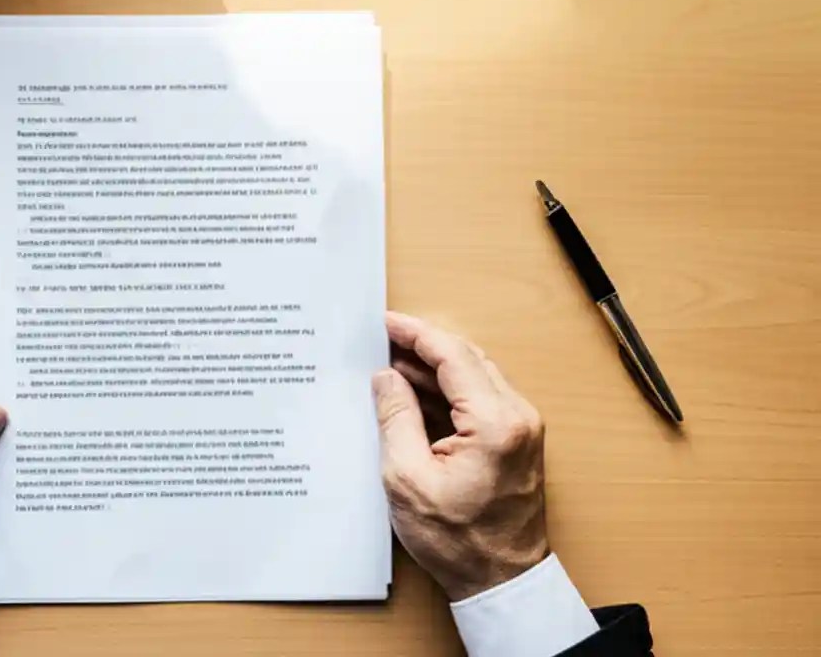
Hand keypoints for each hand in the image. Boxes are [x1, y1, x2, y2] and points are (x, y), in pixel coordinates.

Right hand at [373, 312, 547, 601]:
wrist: (501, 581)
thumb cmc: (459, 542)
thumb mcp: (407, 479)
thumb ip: (396, 418)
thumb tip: (387, 378)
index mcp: (494, 423)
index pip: (452, 356)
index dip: (415, 334)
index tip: (385, 323)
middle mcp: (517, 418)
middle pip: (466, 360)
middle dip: (422, 347)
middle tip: (381, 342)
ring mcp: (522, 429)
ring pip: (474, 377)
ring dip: (434, 369)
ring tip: (391, 367)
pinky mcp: (517, 441)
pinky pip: (480, 400)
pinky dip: (448, 391)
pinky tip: (416, 394)